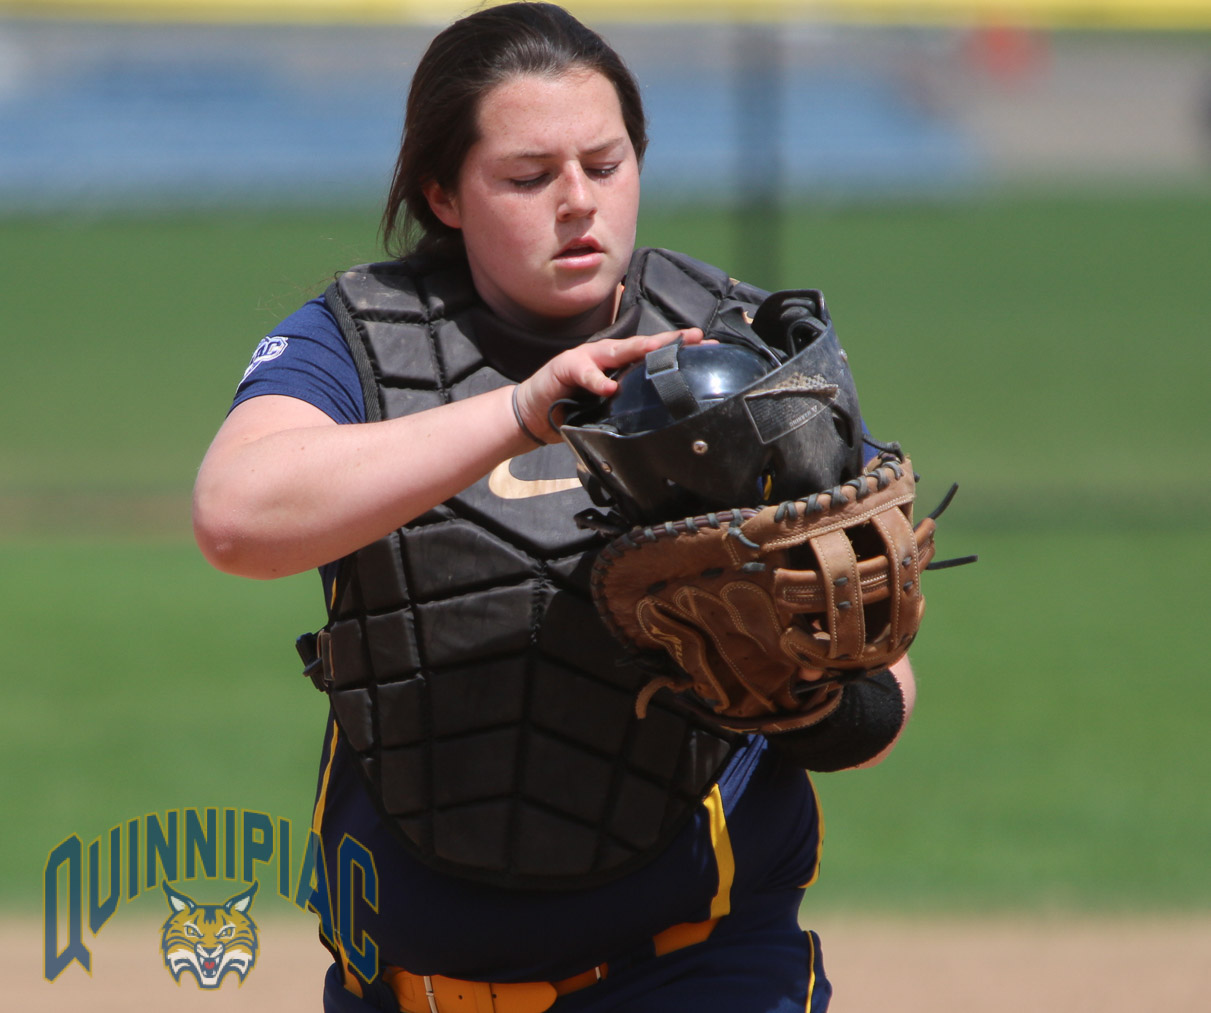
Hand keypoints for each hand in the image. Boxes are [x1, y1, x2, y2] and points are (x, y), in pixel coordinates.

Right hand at [513, 328, 702, 443]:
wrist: (534, 413)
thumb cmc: (573, 408)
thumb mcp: (608, 408)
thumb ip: (631, 406)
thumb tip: (666, 415)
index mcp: (620, 365)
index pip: (654, 355)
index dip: (679, 350)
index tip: (708, 346)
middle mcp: (607, 356)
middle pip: (642, 345)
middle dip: (669, 341)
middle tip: (694, 338)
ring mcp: (587, 358)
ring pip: (617, 351)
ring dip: (639, 348)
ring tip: (658, 348)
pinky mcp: (566, 367)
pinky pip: (584, 373)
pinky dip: (596, 379)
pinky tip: (608, 386)